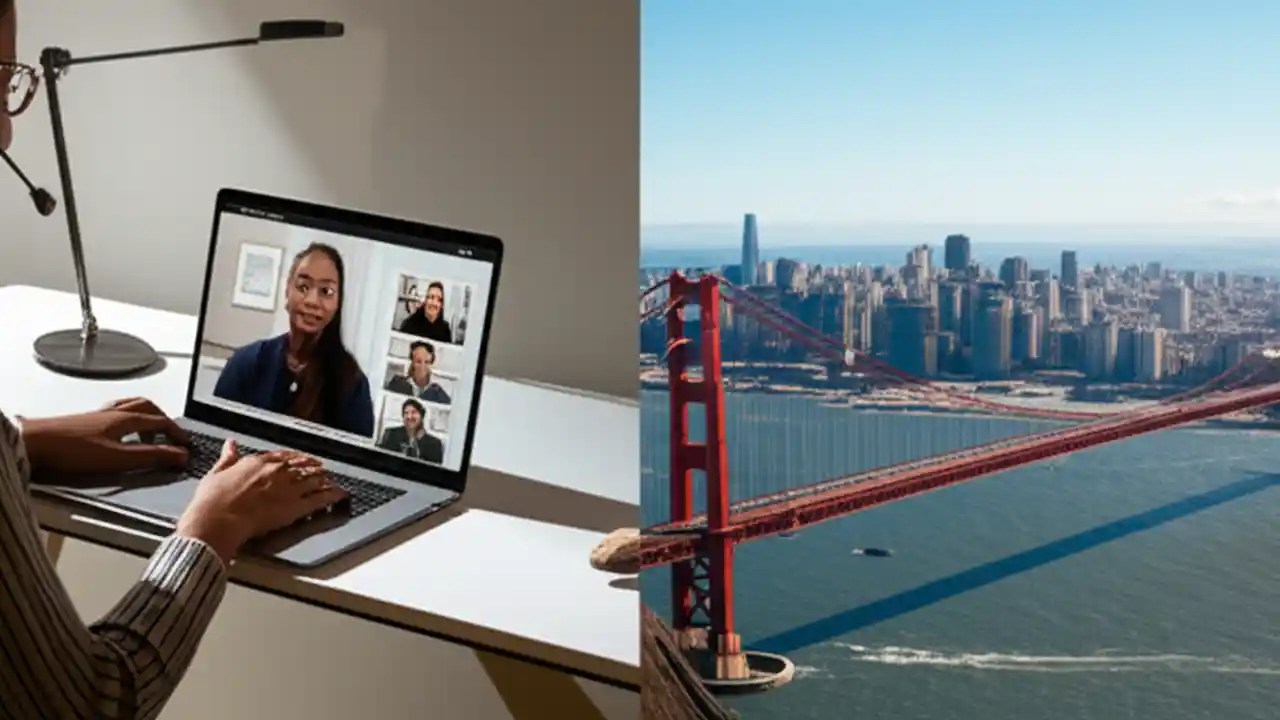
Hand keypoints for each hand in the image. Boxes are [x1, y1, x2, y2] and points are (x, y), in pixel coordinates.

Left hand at [19, 398, 190, 475]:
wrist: (36, 442)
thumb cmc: (73, 451)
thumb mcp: (118, 458)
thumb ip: (151, 457)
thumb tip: (181, 455)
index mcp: (127, 420)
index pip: (161, 422)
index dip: (177, 434)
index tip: (186, 446)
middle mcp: (115, 412)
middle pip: (148, 408)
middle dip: (164, 420)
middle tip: (172, 435)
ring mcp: (99, 415)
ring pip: (131, 407)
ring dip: (146, 416)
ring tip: (150, 430)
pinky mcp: (86, 421)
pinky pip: (115, 411)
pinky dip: (127, 417)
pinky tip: (120, 429)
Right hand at [176, 438, 348, 563]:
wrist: (217, 519)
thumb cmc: (212, 501)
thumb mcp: (216, 472)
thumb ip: (227, 457)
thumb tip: (230, 443)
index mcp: (257, 463)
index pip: (281, 457)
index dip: (293, 458)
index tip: (299, 459)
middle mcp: (276, 472)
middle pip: (300, 467)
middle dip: (312, 468)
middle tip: (320, 468)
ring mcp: (288, 489)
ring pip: (312, 480)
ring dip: (323, 480)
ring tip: (331, 481)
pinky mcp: (294, 507)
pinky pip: (319, 499)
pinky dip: (332, 496)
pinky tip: (339, 495)